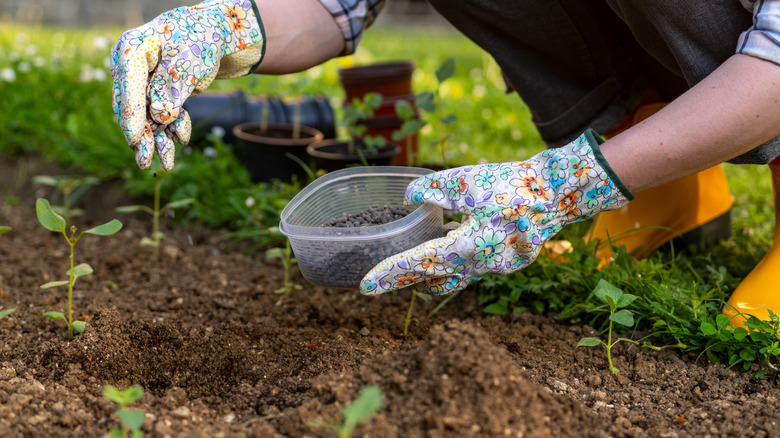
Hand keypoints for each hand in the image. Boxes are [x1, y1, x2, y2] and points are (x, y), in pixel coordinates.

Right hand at [110, 0, 264, 169]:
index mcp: (131, 50)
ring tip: (167, 164)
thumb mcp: (188, 61)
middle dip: (142, 137)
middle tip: (146, 163)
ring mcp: (141, 81)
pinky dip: (172, 127)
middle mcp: (130, 67)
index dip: (131, 115)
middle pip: (132, 107)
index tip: (134, 140)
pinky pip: (161, 116)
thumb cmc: (199, 39)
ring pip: (146, 116)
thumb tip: (160, 116)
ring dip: (157, 140)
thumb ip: (171, 87)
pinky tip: (181, 137)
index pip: (128, 86)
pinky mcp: (155, 93)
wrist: (213, 33)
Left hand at [359, 129, 633, 294]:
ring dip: (431, 272)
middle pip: (435, 281)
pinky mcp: (505, 260)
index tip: (366, 286)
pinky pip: (471, 267)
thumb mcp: (466, 180)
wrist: (559, 192)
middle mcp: (481, 265)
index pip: (420, 265)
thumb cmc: (512, 185)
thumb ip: (433, 190)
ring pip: (454, 277)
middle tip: (381, 281)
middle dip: (407, 282)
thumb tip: (409, 197)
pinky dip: (453, 260)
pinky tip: (447, 242)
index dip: (391, 275)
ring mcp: (496, 266)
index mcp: (468, 247)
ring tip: (410, 264)